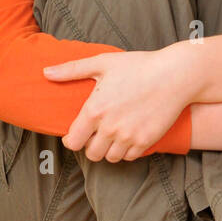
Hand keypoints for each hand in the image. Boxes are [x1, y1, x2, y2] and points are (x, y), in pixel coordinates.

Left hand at [42, 49, 190, 161]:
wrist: (175, 75)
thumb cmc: (138, 66)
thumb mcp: (102, 62)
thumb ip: (71, 70)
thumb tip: (46, 73)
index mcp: (94, 110)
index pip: (73, 141)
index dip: (72, 140)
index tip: (76, 134)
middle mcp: (109, 128)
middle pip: (91, 154)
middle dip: (90, 145)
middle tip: (96, 134)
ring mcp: (128, 137)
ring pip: (110, 158)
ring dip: (108, 149)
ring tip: (112, 135)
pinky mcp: (146, 141)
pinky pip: (130, 157)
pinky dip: (127, 150)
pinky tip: (128, 136)